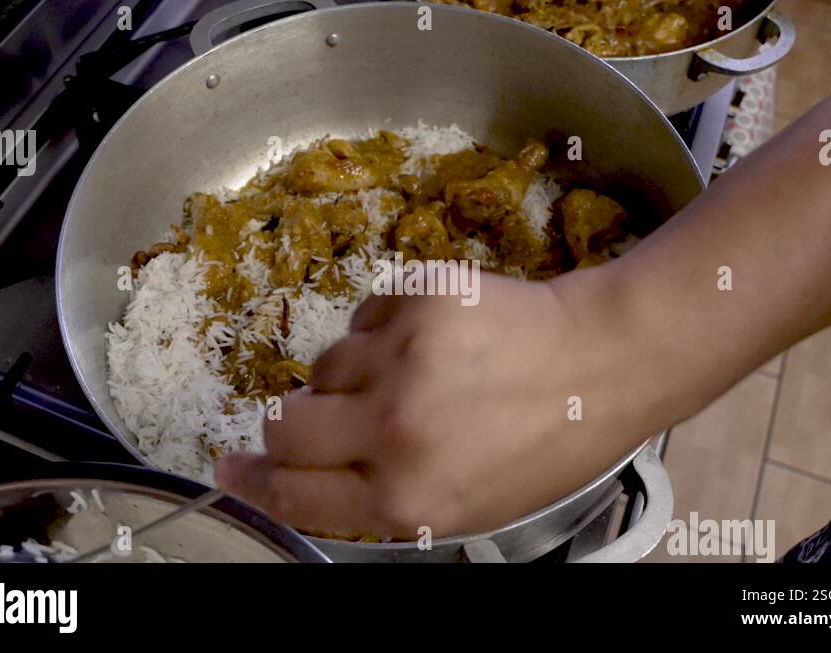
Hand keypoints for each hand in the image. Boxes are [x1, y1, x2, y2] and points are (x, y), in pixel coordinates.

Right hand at [216, 269, 690, 538]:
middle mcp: (392, 430)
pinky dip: (382, 331)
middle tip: (321, 418)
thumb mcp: (464, 506)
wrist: (603, 363)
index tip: (227, 468)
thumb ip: (381, 498)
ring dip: (351, 374)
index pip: (291, 493)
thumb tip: (309, 474)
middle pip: (285, 423)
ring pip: (324, 364)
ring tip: (412, 375)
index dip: (249, 482)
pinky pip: (362, 316)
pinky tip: (430, 340)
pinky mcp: (417, 298)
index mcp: (406, 497)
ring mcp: (402, 357)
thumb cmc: (543, 447)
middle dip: (292, 424)